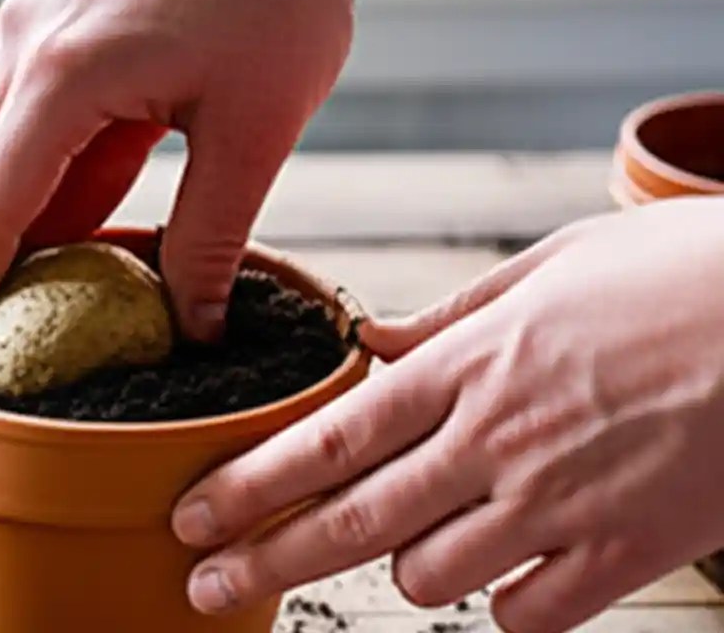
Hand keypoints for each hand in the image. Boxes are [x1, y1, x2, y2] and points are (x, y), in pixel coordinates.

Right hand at [0, 0, 400, 365]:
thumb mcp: (254, 131)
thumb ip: (211, 238)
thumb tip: (195, 326)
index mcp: (62, 71)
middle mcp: (26, 44)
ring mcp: (36, 26)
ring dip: (8, 223)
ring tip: (29, 299)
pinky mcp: (58, 21)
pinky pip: (31, 118)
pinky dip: (45, 178)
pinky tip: (73, 227)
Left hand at [172, 198, 723, 632]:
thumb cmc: (680, 277)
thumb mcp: (551, 268)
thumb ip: (451, 317)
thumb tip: (371, 341)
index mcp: (471, 364)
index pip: (331, 437)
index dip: (249, 482)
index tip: (192, 512)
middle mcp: (500, 439)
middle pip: (351, 518)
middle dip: (262, 556)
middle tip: (202, 582)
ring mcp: (563, 502)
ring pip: (430, 576)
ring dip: (408, 565)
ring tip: (420, 536)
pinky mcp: (629, 553)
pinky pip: (526, 614)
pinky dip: (504, 603)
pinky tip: (511, 566)